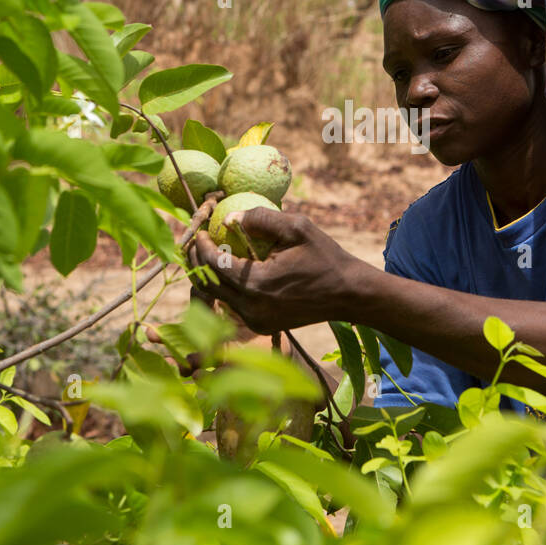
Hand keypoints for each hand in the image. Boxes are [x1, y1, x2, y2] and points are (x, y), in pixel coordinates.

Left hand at [187, 207, 362, 334]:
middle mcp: (251, 308)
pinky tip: (229, 269)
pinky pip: (232, 305)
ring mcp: (256, 321)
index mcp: (257, 284)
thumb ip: (261, 219)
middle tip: (196, 240)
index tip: (202, 228)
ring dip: (209, 274)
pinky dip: (225, 287)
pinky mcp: (262, 326)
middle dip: (197, 260)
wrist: (349, 294)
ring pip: (216, 297)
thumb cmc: (325, 258)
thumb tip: (229, 218)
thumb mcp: (298, 228)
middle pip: (207, 283)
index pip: (213, 263)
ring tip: (209, 253)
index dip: (202, 244)